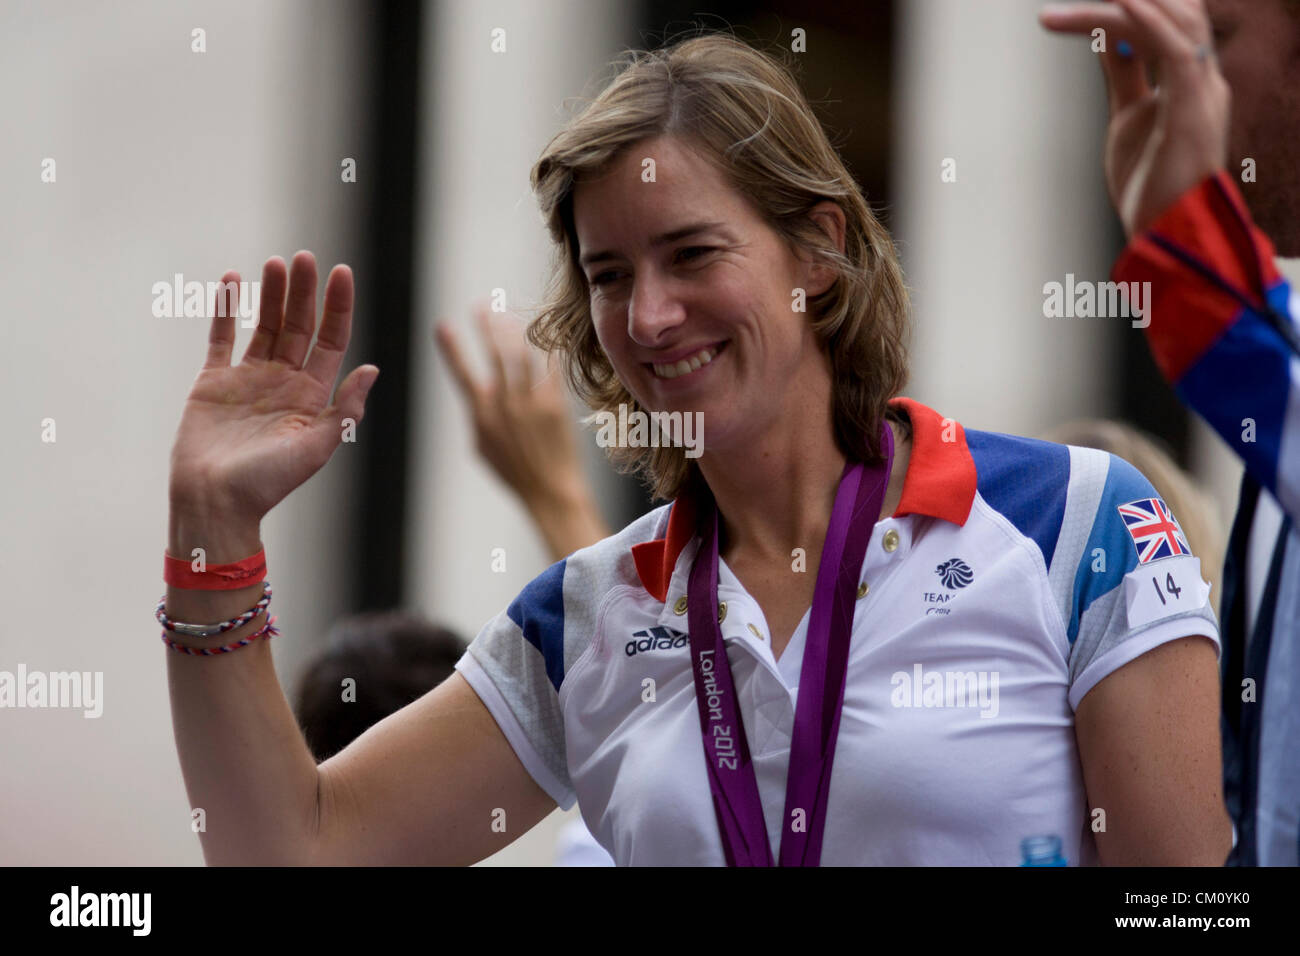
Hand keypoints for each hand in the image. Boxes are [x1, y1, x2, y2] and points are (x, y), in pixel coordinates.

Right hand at [169, 252, 378, 522]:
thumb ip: (344, 409)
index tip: (341, 272)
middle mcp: (284, 382)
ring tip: (276, 263)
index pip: (331, 341)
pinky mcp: (213, 382)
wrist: (214, 503)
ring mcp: (248, 379)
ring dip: (271, 294)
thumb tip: (372, 369)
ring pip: (264, 325)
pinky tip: (233, 280)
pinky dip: (226, 309)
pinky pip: (221, 337)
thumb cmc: (268, 483)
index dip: (338, 307)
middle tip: (304, 256)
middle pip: (300, 326)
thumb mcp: (316, 447)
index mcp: (312, 396)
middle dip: (304, 291)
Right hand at [435, 302, 582, 507]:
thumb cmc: (514, 471)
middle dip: (486, 327)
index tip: (443, 326)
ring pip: (521, 355)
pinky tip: (542, 333)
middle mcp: (504, 406)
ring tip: (508, 316)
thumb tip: (479, 390)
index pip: (462, 374)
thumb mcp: (483, 446)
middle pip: (495, 355)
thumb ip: (479, 414)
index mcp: (481, 416)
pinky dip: (544, 347)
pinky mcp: (555, 404)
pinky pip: (549, 366)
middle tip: (483, 307)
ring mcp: (531, 403)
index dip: (452, 349)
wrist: (550, 490)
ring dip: (513, 331)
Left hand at [1040, 0, 1228, 238]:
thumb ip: (1124, 77)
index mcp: (1189, 80)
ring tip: (1084, 1)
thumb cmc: (1150, 185)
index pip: (1165, 22)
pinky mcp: (1192, 111)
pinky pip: (1176, 52)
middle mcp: (1201, 78)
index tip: (1077, 9)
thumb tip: (1105, 39)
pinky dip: (1148, 24)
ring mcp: (1201, 92)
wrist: (1166, 235)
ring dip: (1127, 4)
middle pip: (1174, 12)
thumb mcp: (1128, 117)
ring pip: (1175, 22)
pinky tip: (1119, 4)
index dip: (1130, 4)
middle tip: (1075, 2)